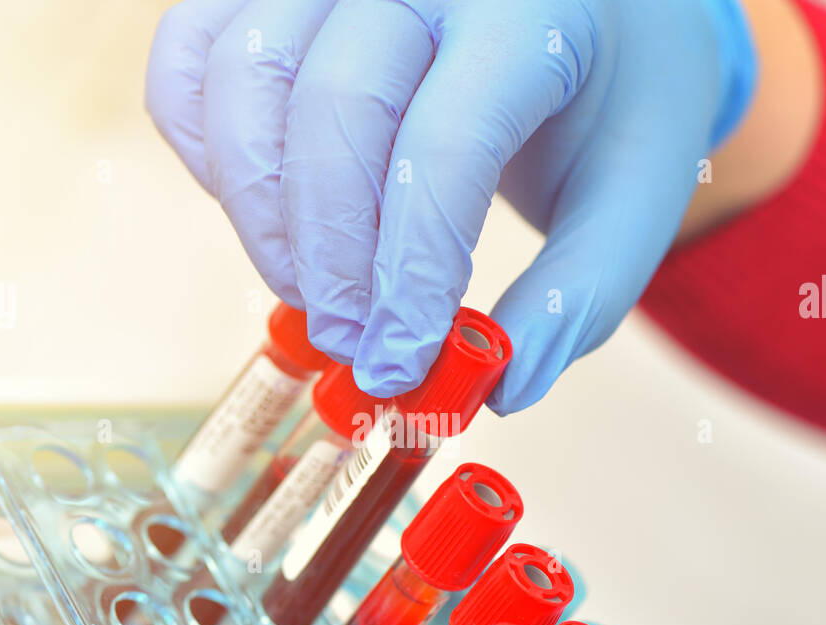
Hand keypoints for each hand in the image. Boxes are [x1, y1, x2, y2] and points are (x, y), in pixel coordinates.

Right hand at [146, 0, 756, 412]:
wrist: (582, 1)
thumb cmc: (608, 92)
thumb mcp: (634, 187)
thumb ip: (581, 290)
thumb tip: (502, 385)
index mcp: (528, 7)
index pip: (447, 143)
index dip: (411, 269)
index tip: (398, 363)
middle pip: (333, 107)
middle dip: (332, 254)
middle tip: (352, 343)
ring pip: (243, 78)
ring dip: (261, 212)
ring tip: (311, 291)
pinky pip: (191, 55)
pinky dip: (205, 146)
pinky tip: (262, 210)